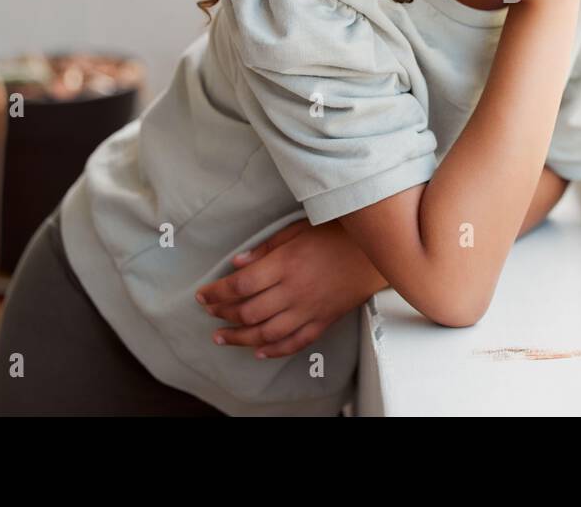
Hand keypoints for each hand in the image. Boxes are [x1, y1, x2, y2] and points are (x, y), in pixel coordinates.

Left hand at [194, 219, 385, 358]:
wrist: (377, 249)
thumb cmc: (338, 233)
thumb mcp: (298, 230)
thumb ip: (267, 248)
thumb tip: (238, 263)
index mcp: (285, 264)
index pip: (240, 285)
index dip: (217, 293)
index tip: (203, 295)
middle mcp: (294, 291)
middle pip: (248, 311)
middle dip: (223, 315)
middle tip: (210, 314)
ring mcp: (309, 309)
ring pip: (267, 333)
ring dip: (240, 338)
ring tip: (222, 338)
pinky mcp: (324, 320)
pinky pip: (296, 342)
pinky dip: (275, 350)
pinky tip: (259, 351)